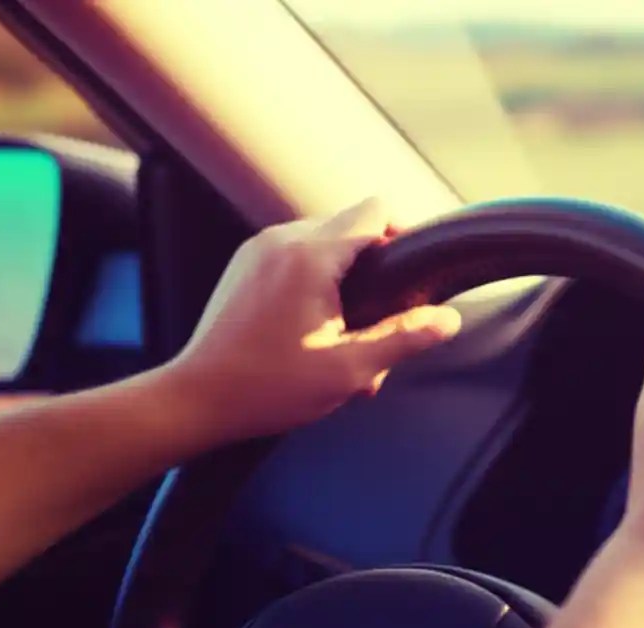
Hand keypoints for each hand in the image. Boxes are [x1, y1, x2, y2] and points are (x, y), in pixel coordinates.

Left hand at [166, 198, 460, 441]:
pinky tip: (314, 331)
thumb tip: (447, 319)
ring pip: (324, 243)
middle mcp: (282, 240)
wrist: (196, 399)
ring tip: (344, 337)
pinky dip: (315, 283)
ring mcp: (258, 250)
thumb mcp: (349, 369)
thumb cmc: (267, 387)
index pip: (375, 211)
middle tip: (377, 325)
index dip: (404, 236)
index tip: (413, 275)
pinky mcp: (244, 266)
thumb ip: (404, 338)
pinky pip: (295, 257)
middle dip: (374, 270)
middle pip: (352, 228)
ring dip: (345, 281)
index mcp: (311, 255)